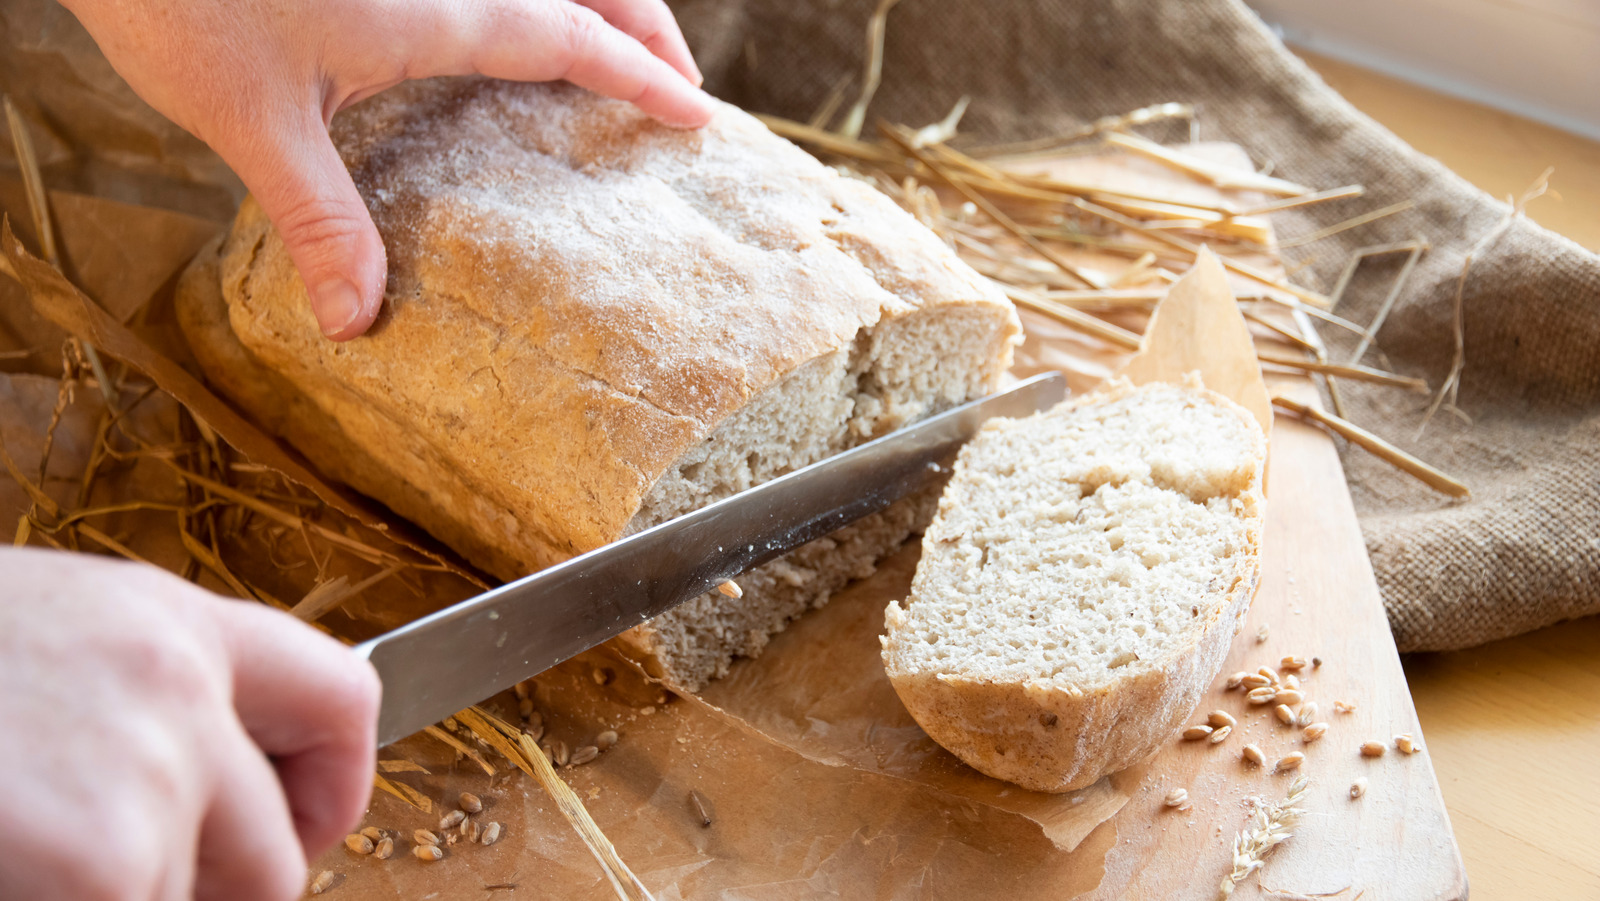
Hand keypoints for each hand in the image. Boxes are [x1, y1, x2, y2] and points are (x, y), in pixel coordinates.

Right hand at [0, 548, 379, 900]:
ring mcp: (153, 772)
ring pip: (186, 899)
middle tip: (130, 873)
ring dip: (120, 895)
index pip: (344, 698)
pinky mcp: (104, 861)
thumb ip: (146, 692)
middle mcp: (182, 683)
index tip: (304, 827)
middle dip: (219, 889)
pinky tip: (13, 866)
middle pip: (279, 852)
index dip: (336, 787)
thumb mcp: (51, 634)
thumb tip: (200, 767)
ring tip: (25, 843)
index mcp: (172, 619)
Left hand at [60, 0, 713, 339]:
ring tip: (619, 47)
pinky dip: (536, 0)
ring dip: (597, 0)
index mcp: (439, 12)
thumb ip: (319, 219)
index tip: (696, 116)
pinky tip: (509, 29)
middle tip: (679, 81)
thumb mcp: (252, 121)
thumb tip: (355, 320)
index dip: (643, 78)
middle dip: (646, 26)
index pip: (574, 40)